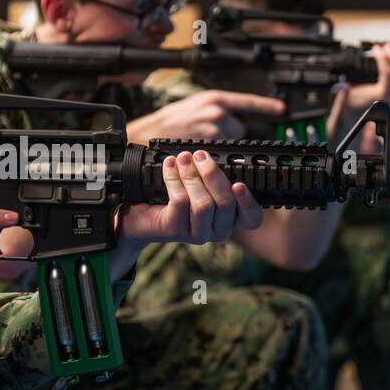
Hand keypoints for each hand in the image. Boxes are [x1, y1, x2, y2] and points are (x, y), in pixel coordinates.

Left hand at [115, 150, 262, 249]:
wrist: (138, 216)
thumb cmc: (170, 197)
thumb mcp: (198, 184)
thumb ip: (212, 175)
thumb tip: (216, 155)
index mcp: (228, 219)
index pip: (251, 219)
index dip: (248, 202)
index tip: (239, 183)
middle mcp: (216, 230)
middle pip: (226, 204)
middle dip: (213, 175)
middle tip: (200, 156)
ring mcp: (197, 233)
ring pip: (204, 204)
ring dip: (192, 176)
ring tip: (182, 159)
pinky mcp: (176, 230)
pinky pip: (181, 202)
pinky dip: (174, 179)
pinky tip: (169, 165)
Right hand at [126, 90, 285, 143]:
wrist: (149, 134)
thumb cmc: (168, 122)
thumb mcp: (194, 106)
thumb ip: (214, 109)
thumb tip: (230, 119)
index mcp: (214, 98)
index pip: (248, 101)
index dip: (267, 106)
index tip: (282, 109)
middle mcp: (217, 110)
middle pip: (240, 128)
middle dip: (230, 134)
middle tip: (210, 137)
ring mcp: (214, 127)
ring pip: (232, 143)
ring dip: (222, 147)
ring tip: (202, 144)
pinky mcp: (209, 143)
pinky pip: (223, 154)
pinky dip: (215, 156)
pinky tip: (201, 152)